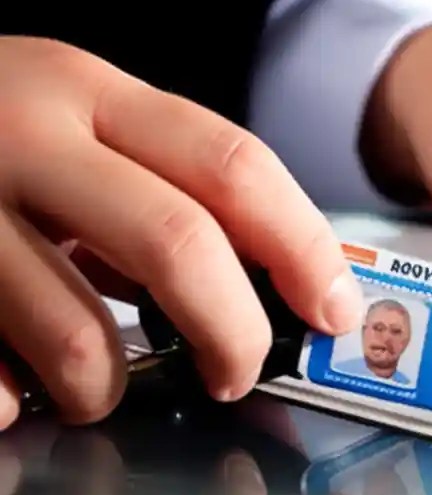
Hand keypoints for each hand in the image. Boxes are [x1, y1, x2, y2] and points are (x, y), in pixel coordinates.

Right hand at [0, 36, 365, 430]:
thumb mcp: (73, 126)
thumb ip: (163, 187)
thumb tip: (279, 284)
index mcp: (88, 91)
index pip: (233, 166)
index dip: (302, 247)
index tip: (336, 311)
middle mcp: (22, 135)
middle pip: (179, 243)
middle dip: (234, 331)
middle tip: (239, 372)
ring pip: (78, 335)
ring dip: (111, 389)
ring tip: (103, 389)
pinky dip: (14, 403)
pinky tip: (12, 387)